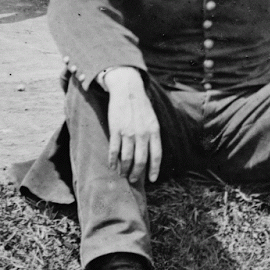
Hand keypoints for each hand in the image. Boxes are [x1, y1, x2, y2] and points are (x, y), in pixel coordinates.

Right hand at [103, 67, 161, 183]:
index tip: (152, 180)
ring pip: (127, 158)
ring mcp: (129, 132)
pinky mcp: (116, 130)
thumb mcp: (152, 119)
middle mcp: (143, 133)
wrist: (128, 90)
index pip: (156, 155)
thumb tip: (150, 155)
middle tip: (133, 180)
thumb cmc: (141, 106)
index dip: (154, 169)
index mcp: (154, 131)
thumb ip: (152, 135)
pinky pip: (114, 151)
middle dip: (137, 173)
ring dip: (124, 169)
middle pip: (141, 160)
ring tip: (122, 174)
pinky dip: (113, 161)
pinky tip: (112, 166)